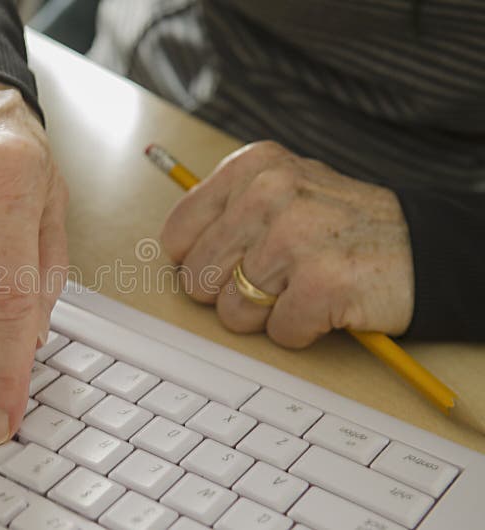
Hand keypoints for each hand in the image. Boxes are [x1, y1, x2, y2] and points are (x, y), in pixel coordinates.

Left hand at [161, 141, 413, 346]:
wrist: (424, 248)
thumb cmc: (340, 227)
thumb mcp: (281, 191)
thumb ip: (224, 212)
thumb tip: (173, 253)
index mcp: (251, 167)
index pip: (176, 235)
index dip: (198, 261)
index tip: (230, 261)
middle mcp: (268, 192)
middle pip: (197, 279)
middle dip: (232, 292)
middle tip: (278, 276)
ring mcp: (294, 236)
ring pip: (233, 313)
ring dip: (269, 313)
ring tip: (304, 285)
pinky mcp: (321, 282)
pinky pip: (278, 333)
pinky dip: (302, 330)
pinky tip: (327, 302)